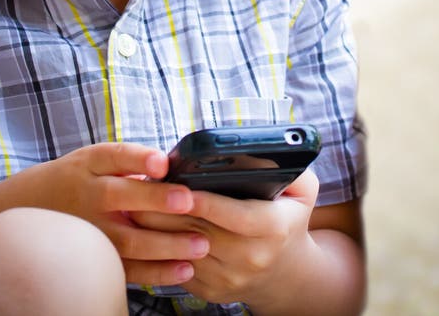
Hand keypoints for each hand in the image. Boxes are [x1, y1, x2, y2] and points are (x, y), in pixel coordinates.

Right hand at [8, 142, 209, 287]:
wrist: (32, 206)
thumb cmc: (79, 178)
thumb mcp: (96, 159)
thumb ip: (130, 161)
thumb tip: (175, 165)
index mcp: (92, 163)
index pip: (116, 156)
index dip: (139, 159)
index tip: (162, 163)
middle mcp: (88, 195)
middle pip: (120, 197)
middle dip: (155, 200)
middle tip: (188, 202)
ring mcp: (90, 230)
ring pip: (127, 240)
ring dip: (165, 244)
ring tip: (199, 244)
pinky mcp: (96, 257)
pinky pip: (127, 268)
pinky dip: (156, 272)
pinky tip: (183, 270)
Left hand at [131, 168, 318, 304]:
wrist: (286, 275)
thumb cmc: (289, 221)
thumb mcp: (303, 192)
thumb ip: (293, 168)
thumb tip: (273, 146)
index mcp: (273, 229)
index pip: (236, 216)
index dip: (207, 202)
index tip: (183, 187)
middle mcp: (251, 258)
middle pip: (200, 232)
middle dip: (168, 210)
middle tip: (143, 187)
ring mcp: (229, 278)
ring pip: (183, 251)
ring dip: (156, 228)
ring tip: (135, 203)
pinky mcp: (211, 291)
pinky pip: (178, 268)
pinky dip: (158, 248)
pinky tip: (144, 227)